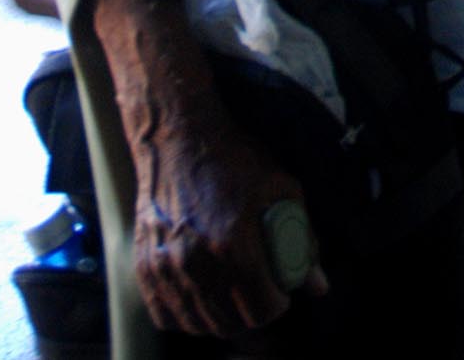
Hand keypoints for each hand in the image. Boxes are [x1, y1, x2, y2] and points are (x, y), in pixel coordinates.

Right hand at [133, 126, 327, 336]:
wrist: (179, 139)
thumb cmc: (236, 160)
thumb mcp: (282, 190)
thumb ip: (303, 240)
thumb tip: (319, 286)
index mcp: (234, 244)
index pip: (261, 309)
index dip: (278, 304)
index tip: (281, 291)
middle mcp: (196, 262)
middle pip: (231, 322)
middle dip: (253, 313)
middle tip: (260, 291)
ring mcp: (165, 268)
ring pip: (199, 323)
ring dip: (222, 318)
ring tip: (235, 295)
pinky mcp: (144, 267)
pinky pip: (167, 316)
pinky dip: (188, 316)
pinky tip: (203, 298)